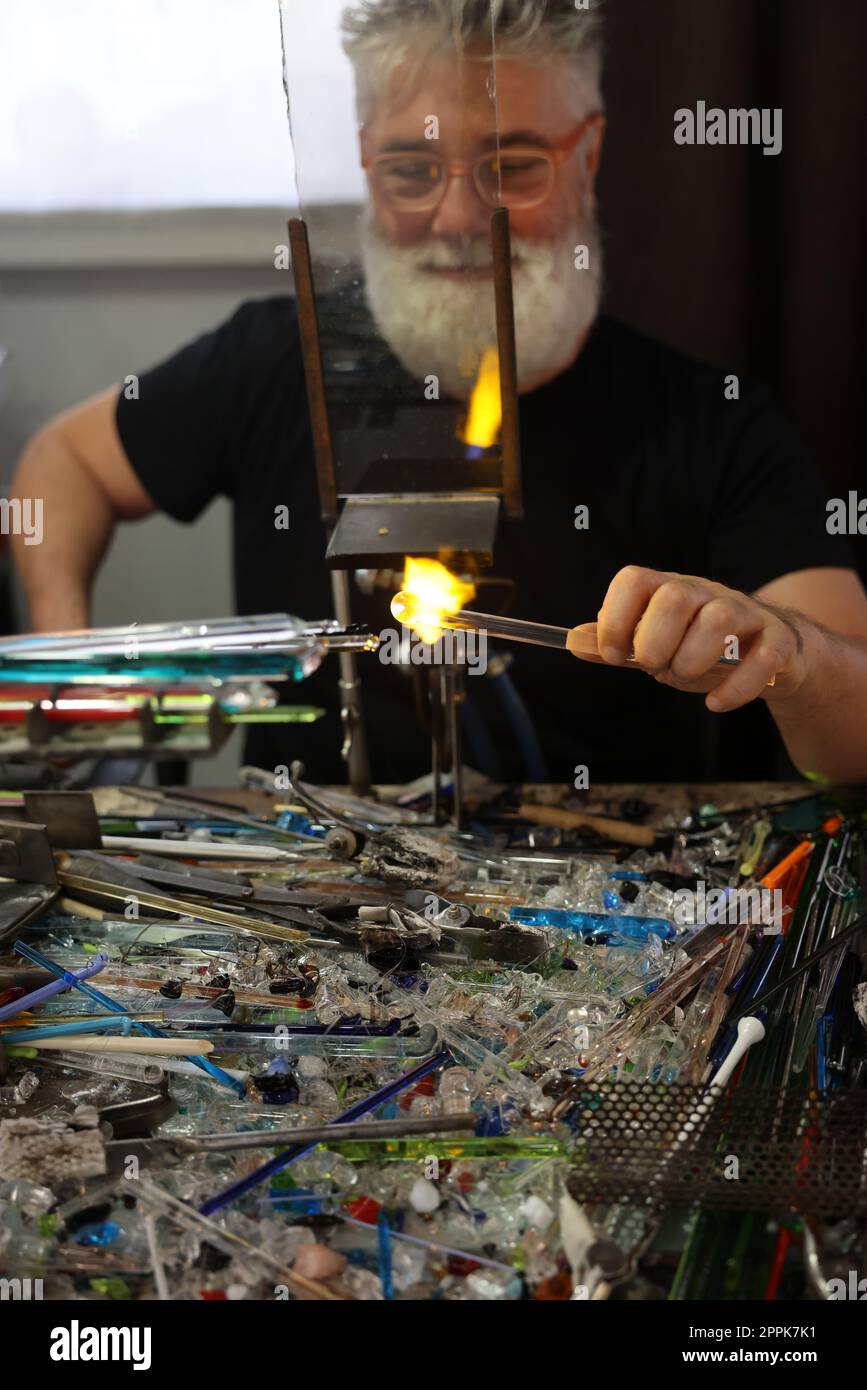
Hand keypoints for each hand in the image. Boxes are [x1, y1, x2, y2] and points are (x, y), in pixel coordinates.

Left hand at [567, 566, 809, 711]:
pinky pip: (764, 655)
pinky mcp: (777, 642)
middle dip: (655, 641)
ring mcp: (745, 614)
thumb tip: (573, 641)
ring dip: (693, 659)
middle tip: (654, 667)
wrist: (771, 655)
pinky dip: (737, 685)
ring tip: (684, 678)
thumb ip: (617, 644)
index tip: (612, 655)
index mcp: (668, 591)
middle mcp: (706, 594)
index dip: (615, 618)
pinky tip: (716, 702)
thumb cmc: (701, 648)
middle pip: (676, 596)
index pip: (634, 580)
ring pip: (720, 617)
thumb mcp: (655, 645)